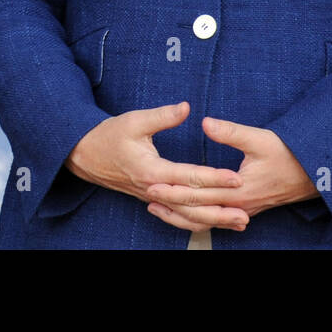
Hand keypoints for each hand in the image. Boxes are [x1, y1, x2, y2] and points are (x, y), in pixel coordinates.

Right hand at [65, 102, 248, 228]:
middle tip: (245, 212)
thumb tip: (186, 108)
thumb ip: (162, 116)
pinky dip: (197, 221)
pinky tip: (214, 222)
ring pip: (186, 215)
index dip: (214, 177)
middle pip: (192, 204)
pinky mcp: (153, 198)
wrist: (85, 154)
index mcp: (152, 170)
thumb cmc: (109, 135)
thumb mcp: (134, 121)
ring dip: (213, 220)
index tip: (236, 177)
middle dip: (220, 208)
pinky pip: (178, 215)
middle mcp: (154, 189)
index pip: (189, 177)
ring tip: (238, 222)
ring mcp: (153, 196)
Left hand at [146, 117, 320, 225]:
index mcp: (238, 189)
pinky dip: (197, 218)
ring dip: (181, 215)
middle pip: (197, 209)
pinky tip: (186, 213)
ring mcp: (243, 209)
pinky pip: (216, 219)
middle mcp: (238, 204)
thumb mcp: (259, 138)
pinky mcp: (246, 208)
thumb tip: (204, 122)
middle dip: (170, 204)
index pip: (197, 193)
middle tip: (147, 196)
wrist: (314, 172)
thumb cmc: (288, 153)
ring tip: (158, 208)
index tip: (151, 184)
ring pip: (205, 219)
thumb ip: (230, 132)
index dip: (173, 189)